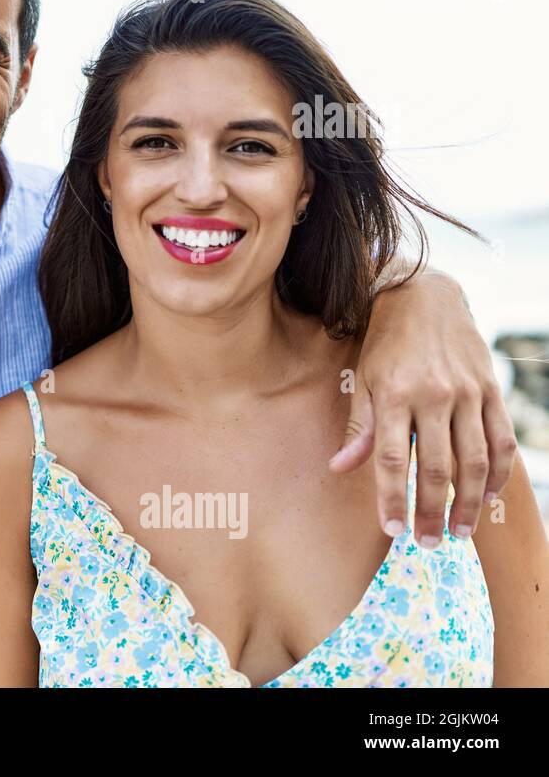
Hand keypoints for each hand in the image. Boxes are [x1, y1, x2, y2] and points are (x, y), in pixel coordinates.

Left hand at [329, 271, 517, 546]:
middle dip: (431, 511)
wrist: (424, 295)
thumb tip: (340, 468)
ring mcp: (467, 393)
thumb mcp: (362, 378)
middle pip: (435, 467)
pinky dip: (498, 474)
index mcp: (394, 394)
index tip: (392, 530)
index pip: (390, 458)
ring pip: (474, 460)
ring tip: (457, 532)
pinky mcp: (490, 390)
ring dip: (467, 502)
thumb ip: (358, 427)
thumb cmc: (384, 341)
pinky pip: (501, 440)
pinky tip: (486, 498)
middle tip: (427, 544)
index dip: (390, 497)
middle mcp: (434, 395)